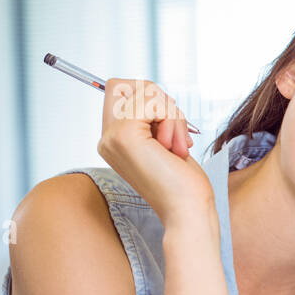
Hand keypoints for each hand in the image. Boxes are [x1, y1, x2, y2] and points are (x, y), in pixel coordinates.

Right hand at [97, 78, 211, 227]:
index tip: (167, 125)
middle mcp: (106, 137)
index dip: (149, 98)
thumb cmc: (184, 183)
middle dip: (162, 102)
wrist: (187, 211)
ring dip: (173, 115)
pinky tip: (174, 148)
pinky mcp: (125, 135)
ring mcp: (112, 136)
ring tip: (176, 147)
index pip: (119, 88)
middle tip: (175, 136)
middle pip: (129, 84)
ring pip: (145, 91)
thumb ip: (153, 119)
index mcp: (113, 140)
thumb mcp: (166, 142)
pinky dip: (172, 119)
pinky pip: (152, 102)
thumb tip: (151, 90)